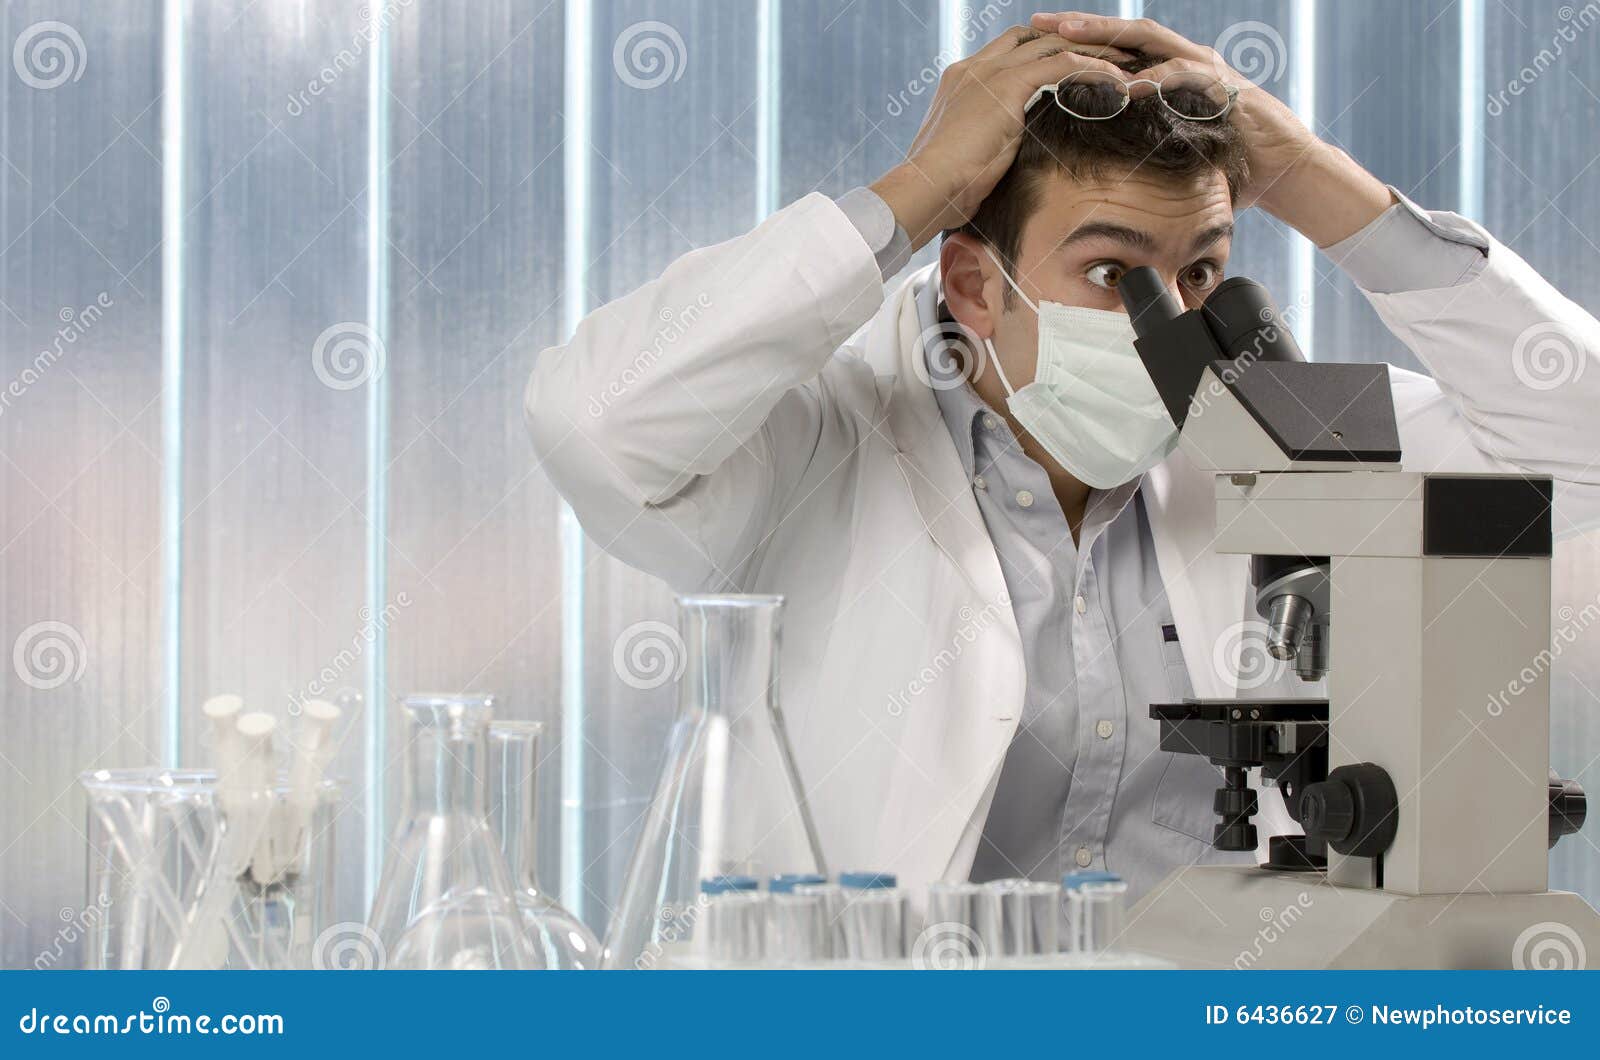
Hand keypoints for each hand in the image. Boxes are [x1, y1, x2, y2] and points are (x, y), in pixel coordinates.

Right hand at [872, 27, 1131, 249]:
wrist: (924, 189)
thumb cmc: (940, 188)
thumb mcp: (964, 156)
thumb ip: (984, 141)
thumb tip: (1000, 158)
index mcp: (960, 80)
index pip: (1009, 49)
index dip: (1042, 53)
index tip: (1071, 65)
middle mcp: (974, 67)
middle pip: (1034, 38)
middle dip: (1073, 43)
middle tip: (1109, 57)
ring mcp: (989, 73)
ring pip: (1053, 45)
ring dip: (1091, 52)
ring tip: (1125, 65)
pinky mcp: (1006, 86)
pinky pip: (1061, 66)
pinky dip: (1092, 70)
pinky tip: (1117, 82)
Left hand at [1032, 12, 1391, 244]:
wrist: (1280, 169)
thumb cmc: (1222, 164)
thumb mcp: (1166, 152)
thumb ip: (1132, 148)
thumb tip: (1089, 173)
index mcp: (1163, 73)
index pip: (1111, 52)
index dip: (1073, 46)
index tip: (1031, 45)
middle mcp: (1180, 61)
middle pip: (1121, 35)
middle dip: (1079, 28)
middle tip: (1038, 23)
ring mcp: (1201, 68)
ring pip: (1147, 41)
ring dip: (1107, 37)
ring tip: (1069, 36)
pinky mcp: (1221, 85)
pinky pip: (1183, 75)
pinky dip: (1155, 78)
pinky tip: (1127, 85)